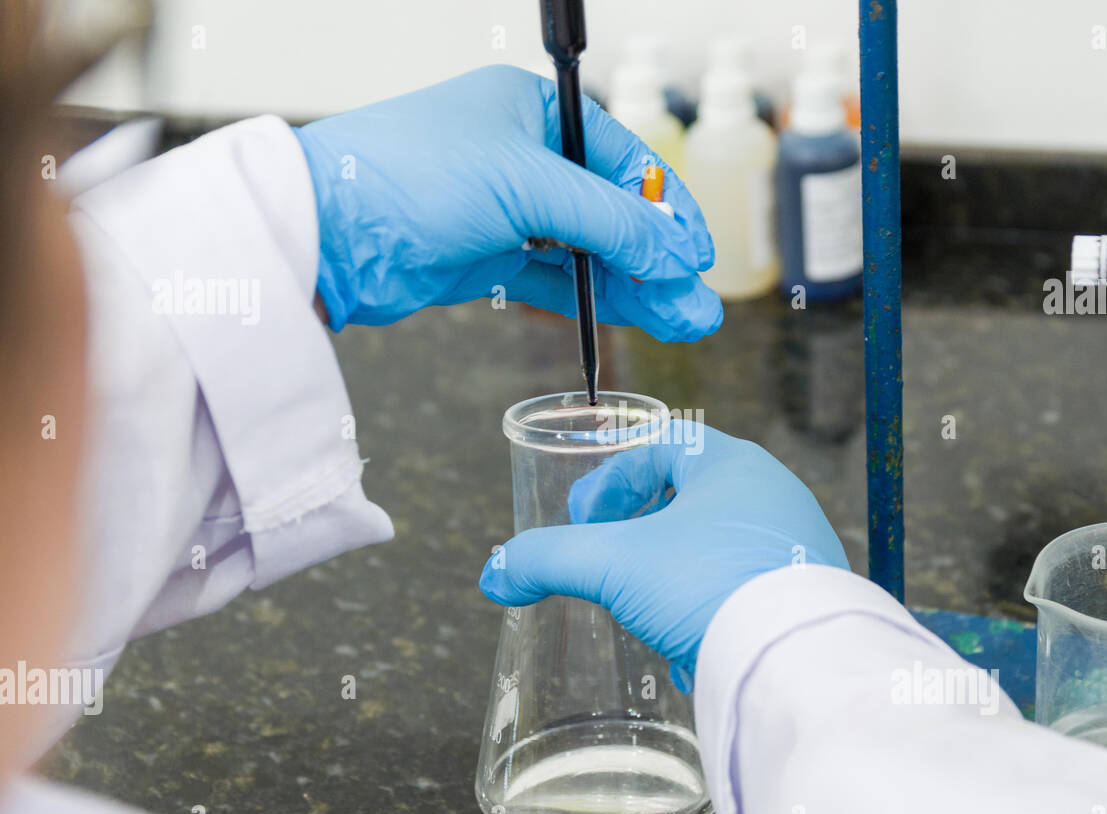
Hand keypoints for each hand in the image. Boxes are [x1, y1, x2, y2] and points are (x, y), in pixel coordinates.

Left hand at [293, 65, 720, 338]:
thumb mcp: (527, 186)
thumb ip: (609, 222)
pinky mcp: (484, 258)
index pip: (623, 160)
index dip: (665, 209)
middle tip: (698, 305)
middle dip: (658, 260)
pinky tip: (632, 317)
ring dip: (634, 287)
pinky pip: (554, 279)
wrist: (323, 232)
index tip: (698, 255)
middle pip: (610, 212)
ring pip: (587, 252)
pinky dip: (593, 298)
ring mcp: (503, 211)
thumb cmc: (408, 175)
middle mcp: (521, 157)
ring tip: (682, 322)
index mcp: (534, 113)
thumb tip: (675, 252)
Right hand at [478, 422, 849, 676]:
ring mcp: (796, 545)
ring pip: (715, 550)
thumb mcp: (613, 565)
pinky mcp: (806, 596)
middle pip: (688, 499)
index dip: (611, 479)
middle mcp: (773, 495)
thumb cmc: (708, 586)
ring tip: (649, 613)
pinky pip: (744, 591)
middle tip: (612, 566)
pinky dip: (709, 612)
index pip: (660, 445)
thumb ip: (548, 560)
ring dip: (672, 579)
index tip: (586, 524)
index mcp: (732, 465)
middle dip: (640, 537)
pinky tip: (692, 646)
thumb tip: (496, 573)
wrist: (790, 662)